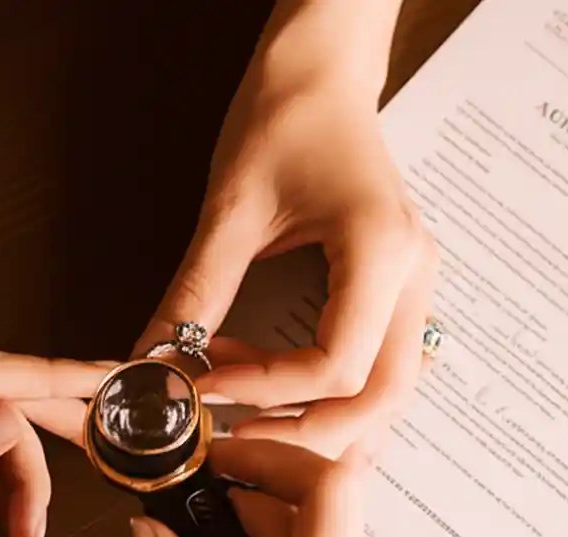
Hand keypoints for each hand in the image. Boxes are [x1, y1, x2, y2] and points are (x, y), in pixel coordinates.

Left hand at [138, 0, 435, 456]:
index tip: (206, 385)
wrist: (321, 70)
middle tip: (239, 434)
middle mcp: (413, 273)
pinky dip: (332, 391)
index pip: (338, 364)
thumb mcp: (231, 209)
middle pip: (384, 396)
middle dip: (312, 431)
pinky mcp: (397, 283)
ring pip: (391, 388)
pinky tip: (275, 379)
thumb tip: (153, 358)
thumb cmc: (284, 116)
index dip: (267, 390)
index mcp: (381, 250)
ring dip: (326, 417)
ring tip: (252, 411)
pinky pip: (380, 361)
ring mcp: (414, 281)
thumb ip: (196, 292)